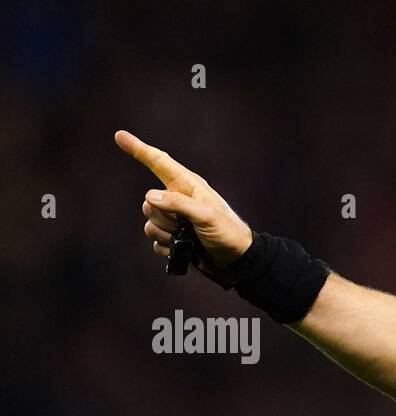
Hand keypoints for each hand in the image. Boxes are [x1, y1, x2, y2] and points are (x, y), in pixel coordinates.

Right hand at [114, 129, 253, 276]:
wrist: (236, 260)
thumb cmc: (228, 232)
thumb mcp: (206, 214)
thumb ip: (178, 203)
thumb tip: (150, 196)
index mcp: (187, 186)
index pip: (159, 162)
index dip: (139, 149)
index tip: (120, 136)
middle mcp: (178, 199)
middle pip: (148, 201)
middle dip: (161, 216)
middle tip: (184, 225)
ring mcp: (174, 219)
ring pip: (149, 222)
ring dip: (164, 233)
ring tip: (186, 238)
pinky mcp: (173, 238)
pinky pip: (155, 240)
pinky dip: (166, 247)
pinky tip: (182, 250)